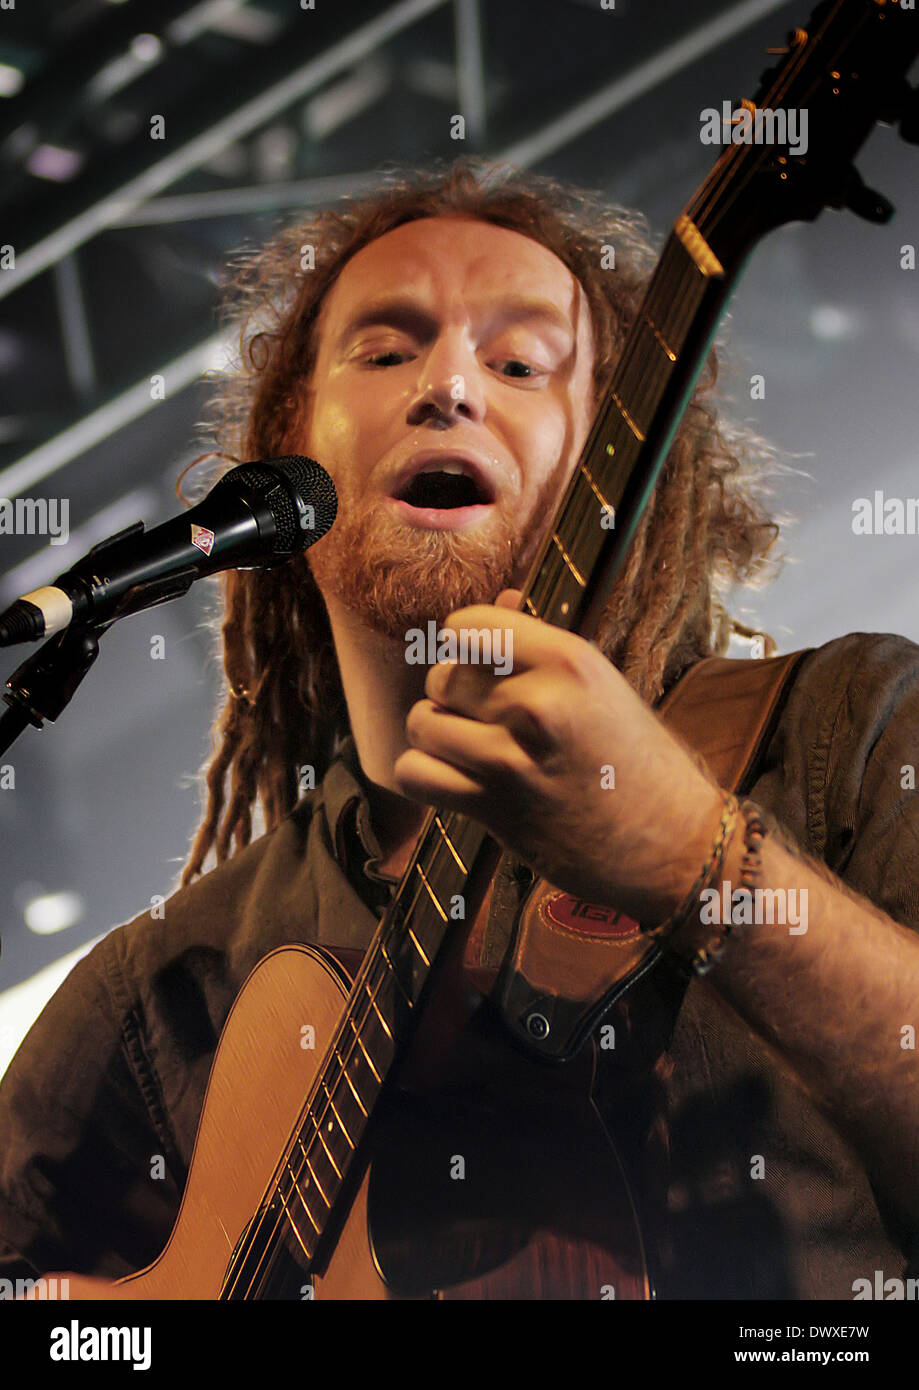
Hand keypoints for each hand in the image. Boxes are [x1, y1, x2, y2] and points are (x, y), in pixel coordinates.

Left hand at [392, 590, 726, 924]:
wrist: (674, 847)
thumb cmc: (640, 762)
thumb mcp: (603, 687)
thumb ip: (543, 646)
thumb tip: (499, 596)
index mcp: (570, 661)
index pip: (468, 625)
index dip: (463, 645)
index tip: (479, 665)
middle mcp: (538, 702)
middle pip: (443, 676)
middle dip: (453, 697)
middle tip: (486, 720)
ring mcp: (511, 757)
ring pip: (422, 722)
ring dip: (437, 737)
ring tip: (469, 749)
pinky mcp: (493, 807)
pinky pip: (414, 772)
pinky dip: (426, 777)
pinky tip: (454, 780)